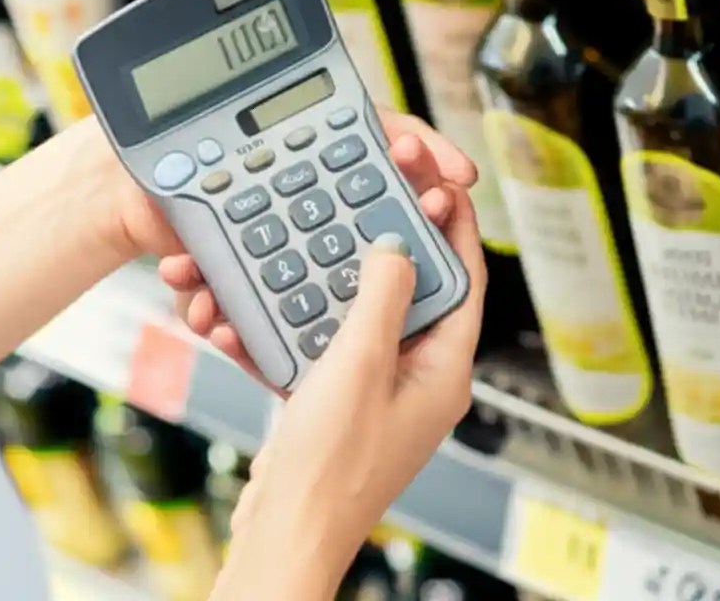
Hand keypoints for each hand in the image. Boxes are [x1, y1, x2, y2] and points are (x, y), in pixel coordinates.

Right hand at [208, 195, 487, 599]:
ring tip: (303, 247)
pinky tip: (255, 310)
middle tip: (366, 200)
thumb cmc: (331, 471)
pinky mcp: (338, 404)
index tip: (442, 185)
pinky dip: (292, 326)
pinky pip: (320, 347)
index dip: (455, 229)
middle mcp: (417, 379)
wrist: (285, 534)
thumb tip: (399, 248)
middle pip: (411, 292)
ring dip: (325, 284)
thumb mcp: (360, 366)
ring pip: (358, 315)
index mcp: (444, 372)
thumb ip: (382, 299)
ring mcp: (377, 392)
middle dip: (382, 246)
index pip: (464, 282)